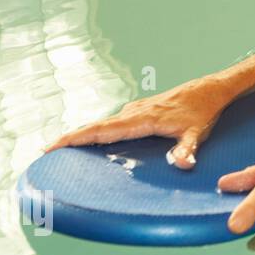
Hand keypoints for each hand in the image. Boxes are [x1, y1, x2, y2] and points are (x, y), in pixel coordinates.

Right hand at [44, 75, 236, 169]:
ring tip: (61, 151)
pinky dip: (97, 132)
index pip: (103, 130)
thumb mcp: (196, 133)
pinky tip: (92, 142)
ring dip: (82, 136)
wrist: (209, 90)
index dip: (77, 138)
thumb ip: (187, 149)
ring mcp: (135, 111)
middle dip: (70, 139)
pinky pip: (113, 123)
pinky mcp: (138, 111)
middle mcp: (134, 113)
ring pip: (103, 124)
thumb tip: (182, 164)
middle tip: (45, 153)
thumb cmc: (202, 113)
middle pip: (95, 127)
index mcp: (142, 119)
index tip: (53, 145)